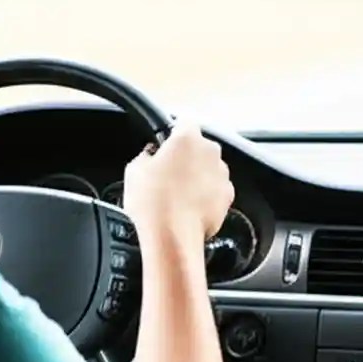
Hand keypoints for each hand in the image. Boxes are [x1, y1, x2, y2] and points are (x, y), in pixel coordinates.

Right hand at [122, 121, 233, 245]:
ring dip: (196, 176)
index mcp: (187, 138)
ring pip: (208, 168)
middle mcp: (210, 152)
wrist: (173, 239)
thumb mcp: (134, 171)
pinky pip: (215, 189)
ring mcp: (222, 175)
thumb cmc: (153, 204)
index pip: (183, 122)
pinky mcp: (227, 196)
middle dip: (185, 157)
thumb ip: (146, 155)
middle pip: (198, 147)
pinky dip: (205, 195)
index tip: (164, 144)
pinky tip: (188, 207)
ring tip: (176, 195)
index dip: (172, 133)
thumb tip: (151, 156)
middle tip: (166, 174)